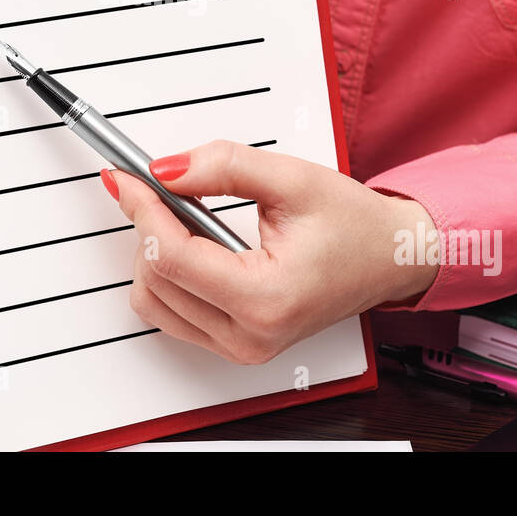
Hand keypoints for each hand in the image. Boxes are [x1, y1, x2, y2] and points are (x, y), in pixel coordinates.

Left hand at [103, 141, 438, 364]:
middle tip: (159, 185)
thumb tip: (163, 171)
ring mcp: (241, 348)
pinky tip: (192, 242)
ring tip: (186, 215)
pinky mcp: (235, 345)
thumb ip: (223, 167)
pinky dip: (167, 274)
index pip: (172, 258)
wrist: (389, 258)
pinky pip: (171, 313)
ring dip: (154, 252)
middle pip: (155, 280)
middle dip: (148, 226)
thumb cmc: (355, 225)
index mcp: (267, 299)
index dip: (141, 210)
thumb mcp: (291, 178)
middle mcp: (250, 336)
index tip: (126, 177)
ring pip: (154, 302)